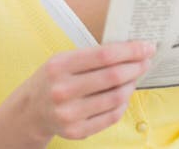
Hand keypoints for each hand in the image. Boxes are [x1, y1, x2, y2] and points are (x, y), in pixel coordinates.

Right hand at [22, 41, 155, 143]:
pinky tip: (124, 95)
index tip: (146, 47)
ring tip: (135, 77)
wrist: (31, 111)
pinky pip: (111, 116)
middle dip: (136, 67)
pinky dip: (123, 103)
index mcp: (60, 66)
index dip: (131, 50)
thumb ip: (93, 55)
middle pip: (113, 76)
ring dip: (132, 85)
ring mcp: (69, 114)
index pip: (104, 55)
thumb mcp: (64, 60)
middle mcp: (62, 90)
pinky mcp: (76, 131)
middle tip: (146, 61)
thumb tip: (132, 50)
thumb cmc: (54, 79)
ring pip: (116, 98)